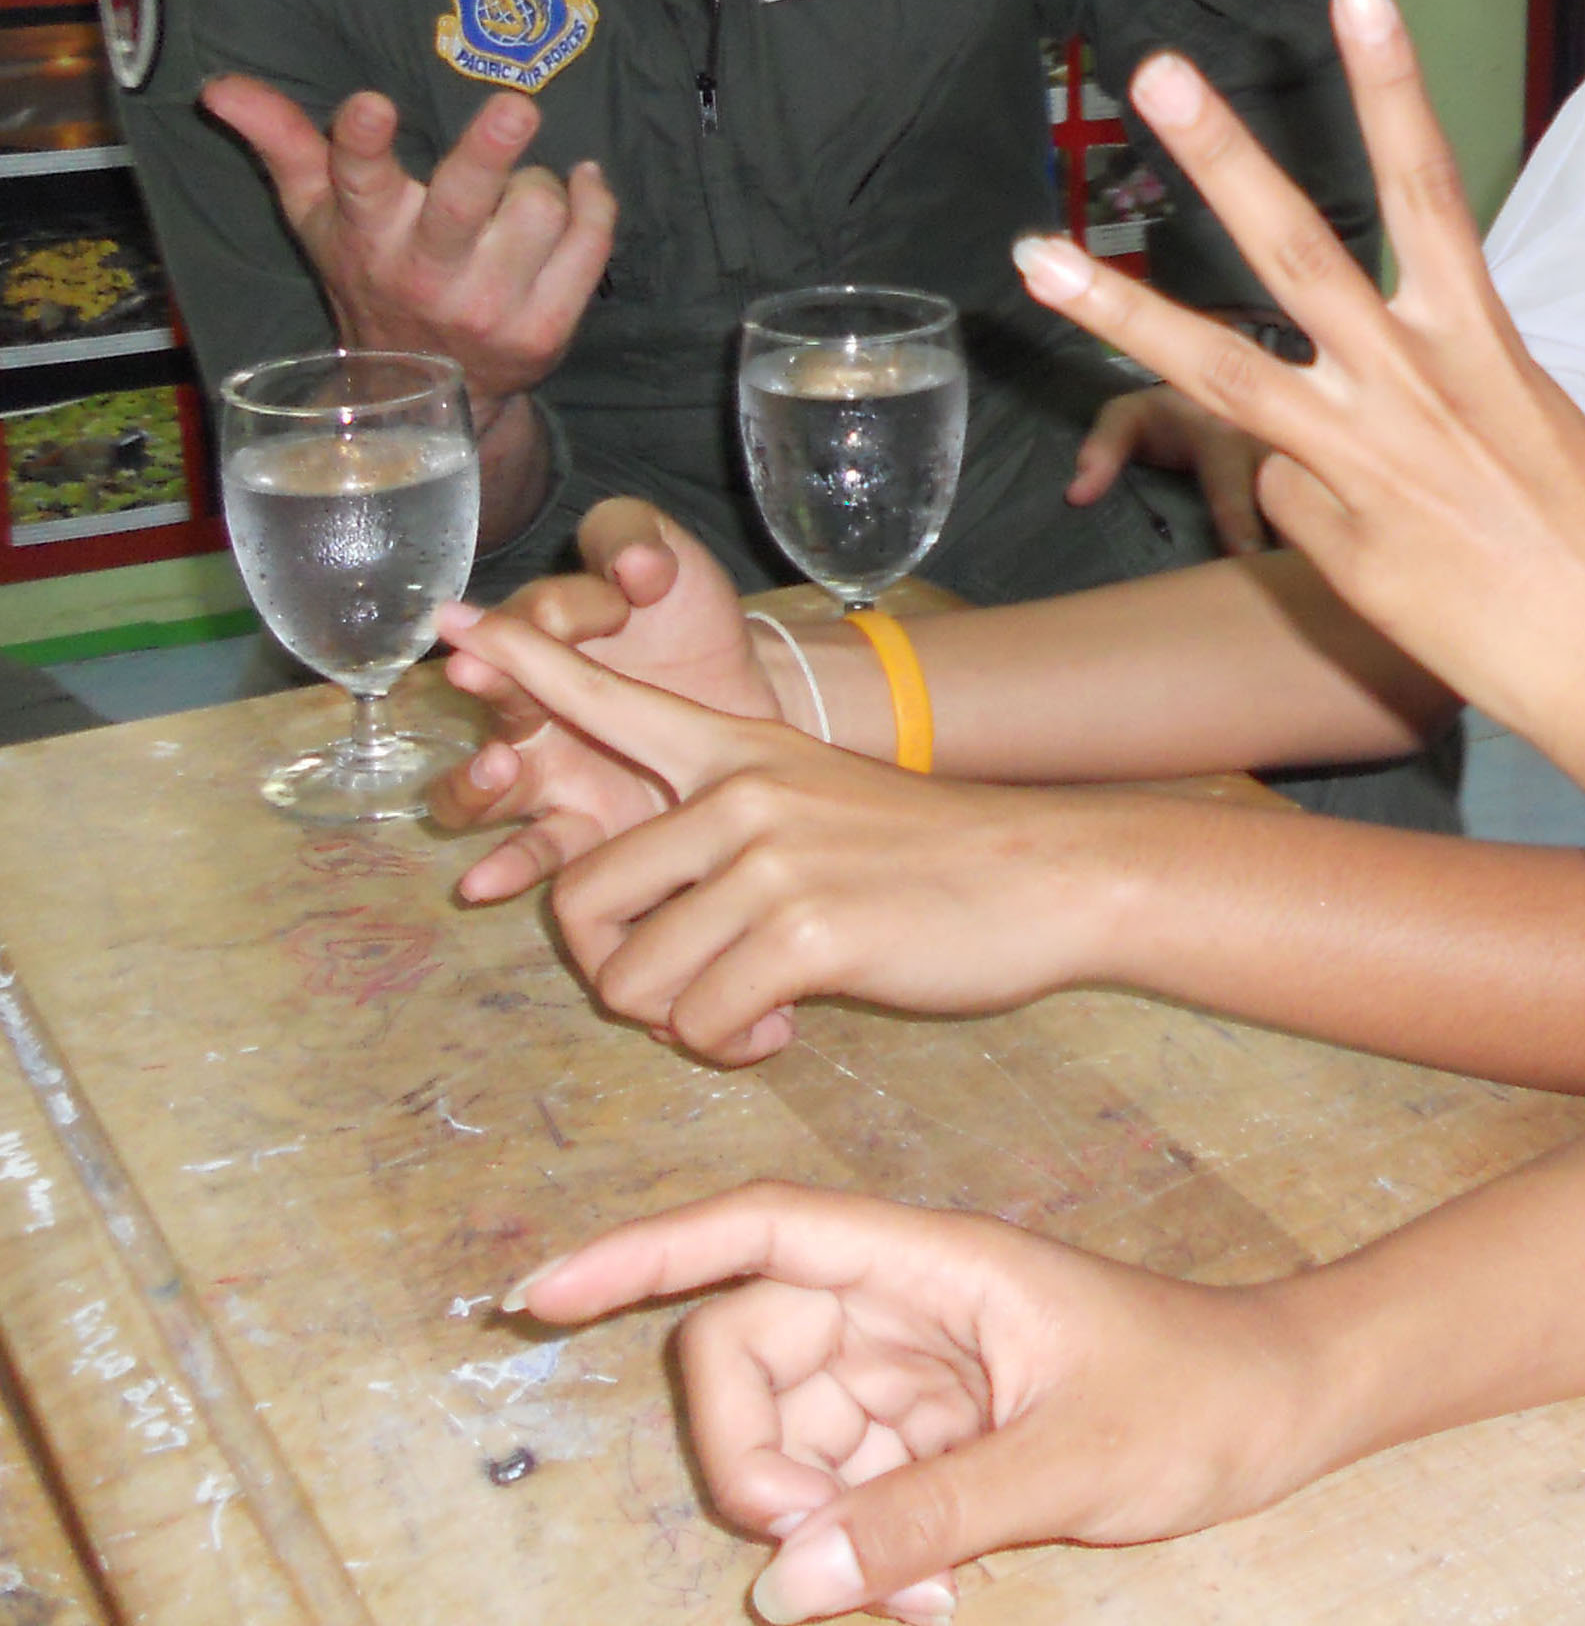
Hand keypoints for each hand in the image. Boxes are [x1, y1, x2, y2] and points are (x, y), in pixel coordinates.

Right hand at [200, 75, 614, 416]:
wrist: (418, 390)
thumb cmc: (369, 272)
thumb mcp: (318, 213)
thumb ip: (281, 142)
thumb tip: (219, 85)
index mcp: (367, 233)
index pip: (357, 181)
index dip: (361, 142)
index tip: (370, 103)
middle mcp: (425, 273)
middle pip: (463, 202)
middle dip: (488, 152)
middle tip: (516, 106)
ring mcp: (488, 306)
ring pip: (539, 208)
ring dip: (540, 181)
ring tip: (520, 190)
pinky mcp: (545, 330)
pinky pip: (590, 243)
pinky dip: (595, 203)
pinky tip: (582, 185)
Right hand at [435, 499, 781, 903]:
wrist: (752, 699)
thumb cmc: (693, 622)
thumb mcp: (674, 566)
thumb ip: (642, 542)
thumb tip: (636, 563)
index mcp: (547, 633)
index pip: (535, 615)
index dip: (550, 609)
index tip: (579, 606)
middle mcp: (530, 704)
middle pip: (491, 697)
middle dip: (488, 683)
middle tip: (475, 671)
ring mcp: (547, 772)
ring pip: (479, 787)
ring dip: (474, 781)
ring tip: (499, 765)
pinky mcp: (580, 830)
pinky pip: (531, 853)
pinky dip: (506, 869)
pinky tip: (484, 883)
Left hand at [439, 611, 1115, 1062]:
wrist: (1051, 875)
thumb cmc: (934, 863)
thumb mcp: (824, 811)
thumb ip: (730, 844)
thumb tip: (649, 942)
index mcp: (739, 754)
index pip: (608, 699)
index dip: (522, 664)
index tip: (449, 621)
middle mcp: (739, 792)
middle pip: (583, 904)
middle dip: (622, 975)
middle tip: (694, 991)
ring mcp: (770, 856)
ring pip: (636, 981)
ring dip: (684, 1023)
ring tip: (757, 1010)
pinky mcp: (803, 927)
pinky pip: (702, 1023)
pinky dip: (736, 1047)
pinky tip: (790, 1025)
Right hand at [509, 1184, 1329, 1622]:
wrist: (1282, 1410)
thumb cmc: (1199, 1397)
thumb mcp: (1072, 1459)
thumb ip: (929, 1515)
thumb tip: (783, 1579)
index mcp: (933, 1264)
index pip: (761, 1230)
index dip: (645, 1252)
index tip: (542, 1294)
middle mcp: (906, 1306)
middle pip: (747, 1352)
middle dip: (748, 1459)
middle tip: (814, 1549)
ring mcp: (913, 1371)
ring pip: (788, 1438)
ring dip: (820, 1530)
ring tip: (928, 1591)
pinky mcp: (931, 1432)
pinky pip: (844, 1493)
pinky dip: (865, 1554)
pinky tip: (943, 1593)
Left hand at [1009, 0, 1584, 797]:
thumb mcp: (1535, 449)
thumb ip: (1410, 421)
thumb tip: (1296, 447)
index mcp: (1486, 337)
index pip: (1421, 184)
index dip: (1387, 78)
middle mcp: (1422, 380)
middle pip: (1303, 243)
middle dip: (1225, 153)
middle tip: (1158, 69)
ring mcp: (1370, 462)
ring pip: (1223, 370)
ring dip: (1123, 309)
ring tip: (1035, 254)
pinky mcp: (1344, 542)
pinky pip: (1280, 502)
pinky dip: (1306, 514)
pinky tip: (1391, 561)